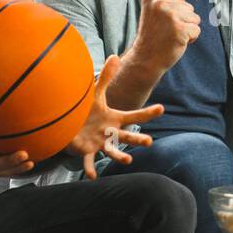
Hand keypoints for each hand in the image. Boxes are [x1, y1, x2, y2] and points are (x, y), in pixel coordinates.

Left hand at [66, 55, 164, 179]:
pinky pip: (89, 161)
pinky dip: (90, 168)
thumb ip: (105, 77)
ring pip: (112, 150)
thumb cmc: (85, 112)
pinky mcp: (86, 151)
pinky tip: (93, 177)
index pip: (134, 116)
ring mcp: (99, 143)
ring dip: (120, 155)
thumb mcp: (95, 94)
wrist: (70, 126)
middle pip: (127, 136)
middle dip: (138, 139)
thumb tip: (115, 56)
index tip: (162, 108)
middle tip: (150, 142)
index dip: (148, 113)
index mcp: (114, 119)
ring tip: (128, 159)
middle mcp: (110, 133)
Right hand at [132, 0, 199, 72]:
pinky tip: (177, 42)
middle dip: (183, 20)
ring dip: (187, 29)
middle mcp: (160, 3)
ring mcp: (170, 16)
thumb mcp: (153, 10)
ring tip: (171, 36)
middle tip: (167, 31)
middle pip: (189, 7)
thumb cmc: (153, 35)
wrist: (145, 59)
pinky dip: (190, 38)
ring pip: (195, 18)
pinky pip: (197, 30)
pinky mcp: (180, 29)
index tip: (162, 21)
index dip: (177, 10)